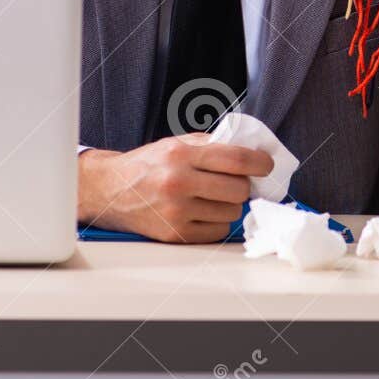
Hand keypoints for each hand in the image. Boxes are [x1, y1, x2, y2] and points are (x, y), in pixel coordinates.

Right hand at [76, 134, 272, 243]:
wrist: (111, 190)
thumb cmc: (148, 165)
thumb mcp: (176, 143)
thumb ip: (211, 144)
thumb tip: (252, 150)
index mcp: (181, 154)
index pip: (237, 160)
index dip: (260, 163)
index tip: (267, 165)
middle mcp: (178, 182)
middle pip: (239, 189)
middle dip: (243, 185)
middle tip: (236, 182)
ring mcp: (177, 211)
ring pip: (232, 212)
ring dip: (230, 204)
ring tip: (213, 197)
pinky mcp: (175, 234)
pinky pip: (218, 231)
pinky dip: (217, 222)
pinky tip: (203, 212)